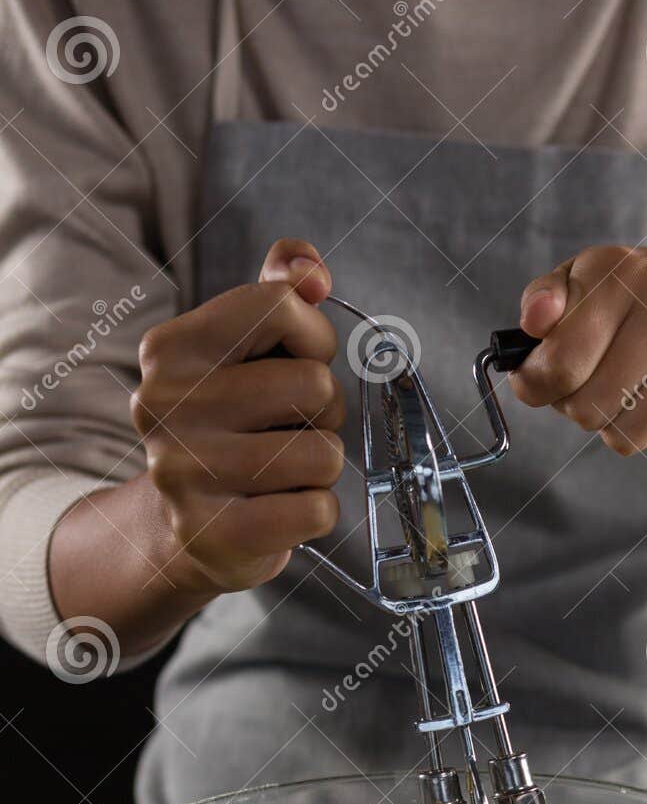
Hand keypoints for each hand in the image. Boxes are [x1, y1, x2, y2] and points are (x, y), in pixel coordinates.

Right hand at [130, 238, 345, 592]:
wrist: (184, 526)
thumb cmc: (229, 425)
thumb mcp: (243, 349)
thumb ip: (278, 293)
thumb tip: (312, 270)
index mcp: (170, 349)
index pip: (279, 306)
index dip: (314, 337)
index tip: (298, 362)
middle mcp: (165, 405)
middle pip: (314, 385)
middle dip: (324, 410)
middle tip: (290, 428)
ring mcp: (184, 473)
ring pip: (324, 453)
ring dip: (321, 465)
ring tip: (282, 470)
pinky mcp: (214, 533)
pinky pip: (318, 510)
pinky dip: (316, 511)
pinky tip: (279, 508)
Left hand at [510, 245, 646, 455]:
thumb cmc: (640, 300)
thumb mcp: (587, 281)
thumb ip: (546, 299)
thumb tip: (533, 322)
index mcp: (620, 269)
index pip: (560, 360)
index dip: (534, 384)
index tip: (534, 383)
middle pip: (586, 405)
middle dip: (571, 405)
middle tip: (582, 385)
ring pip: (617, 429)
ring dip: (604, 421)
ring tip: (617, 389)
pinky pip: (645, 436)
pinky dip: (634, 429)